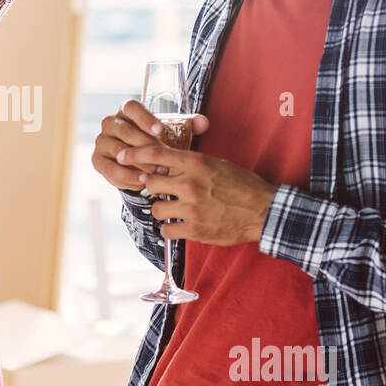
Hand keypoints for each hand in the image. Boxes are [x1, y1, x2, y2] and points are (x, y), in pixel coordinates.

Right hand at [92, 98, 209, 190]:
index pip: (131, 107)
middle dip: (144, 146)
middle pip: (123, 130)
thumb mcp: (173, 132)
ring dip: (136, 163)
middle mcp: (110, 123)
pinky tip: (142, 182)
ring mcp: (102, 142)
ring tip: (154, 173)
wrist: (141, 161)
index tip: (161, 131)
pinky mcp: (98, 161)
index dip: (145, 118)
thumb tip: (203, 122)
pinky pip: (110, 170)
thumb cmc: (158, 142)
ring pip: (116, 151)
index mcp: (126, 110)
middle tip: (162, 158)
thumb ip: (189, 125)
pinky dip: (126, 177)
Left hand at [135, 144, 277, 246]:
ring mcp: (190, 208)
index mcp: (196, 163)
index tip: (123, 156)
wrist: (262, 211)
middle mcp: (190, 184)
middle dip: (153, 188)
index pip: (156, 155)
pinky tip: (179, 226)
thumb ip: (191, 165)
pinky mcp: (194, 229)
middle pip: (150, 183)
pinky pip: (166, 231)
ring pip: (156, 209)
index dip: (135, 154)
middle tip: (162, 192)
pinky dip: (169, 230)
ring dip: (162, 210)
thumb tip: (166, 166)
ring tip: (174, 211)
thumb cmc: (242, 185)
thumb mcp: (217, 164)